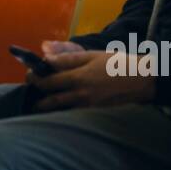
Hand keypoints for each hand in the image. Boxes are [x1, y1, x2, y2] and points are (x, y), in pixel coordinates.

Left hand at [27, 41, 155, 110]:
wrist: (141, 80)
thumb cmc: (116, 64)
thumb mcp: (91, 55)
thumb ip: (67, 59)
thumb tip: (46, 58)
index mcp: (78, 78)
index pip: (48, 81)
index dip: (35, 78)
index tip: (29, 74)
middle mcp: (80, 95)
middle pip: (50, 100)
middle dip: (37, 95)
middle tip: (32, 89)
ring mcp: (87, 106)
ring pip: (60, 110)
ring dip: (47, 106)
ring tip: (39, 103)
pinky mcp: (94, 113)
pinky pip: (72, 114)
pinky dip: (62, 111)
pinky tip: (59, 107)